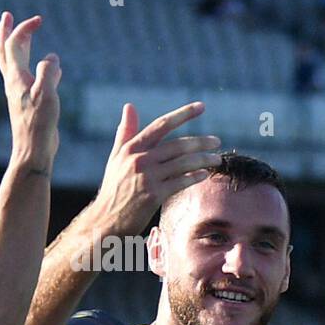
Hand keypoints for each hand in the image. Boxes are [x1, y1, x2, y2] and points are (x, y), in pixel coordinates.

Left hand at [0, 13, 60, 172]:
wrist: (33, 149)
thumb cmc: (39, 124)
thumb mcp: (47, 95)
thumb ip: (49, 73)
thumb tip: (52, 58)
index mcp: (16, 77)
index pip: (15, 44)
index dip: (25, 29)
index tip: (39, 20)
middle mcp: (14, 81)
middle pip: (4, 50)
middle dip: (6, 31)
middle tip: (8, 16)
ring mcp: (20, 92)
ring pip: (15, 63)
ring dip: (18, 47)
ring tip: (26, 37)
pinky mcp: (28, 102)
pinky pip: (30, 77)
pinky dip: (37, 66)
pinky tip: (52, 67)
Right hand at [91, 102, 221, 235]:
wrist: (106, 218)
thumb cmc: (114, 187)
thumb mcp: (116, 157)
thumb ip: (126, 132)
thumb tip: (129, 106)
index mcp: (131, 147)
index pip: (161, 125)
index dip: (183, 114)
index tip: (201, 106)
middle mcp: (139, 159)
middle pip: (177, 145)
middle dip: (200, 142)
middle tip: (217, 141)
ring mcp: (147, 177)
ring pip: (183, 163)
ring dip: (204, 160)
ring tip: (218, 159)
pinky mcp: (153, 195)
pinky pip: (181, 182)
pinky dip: (194, 176)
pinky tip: (205, 174)